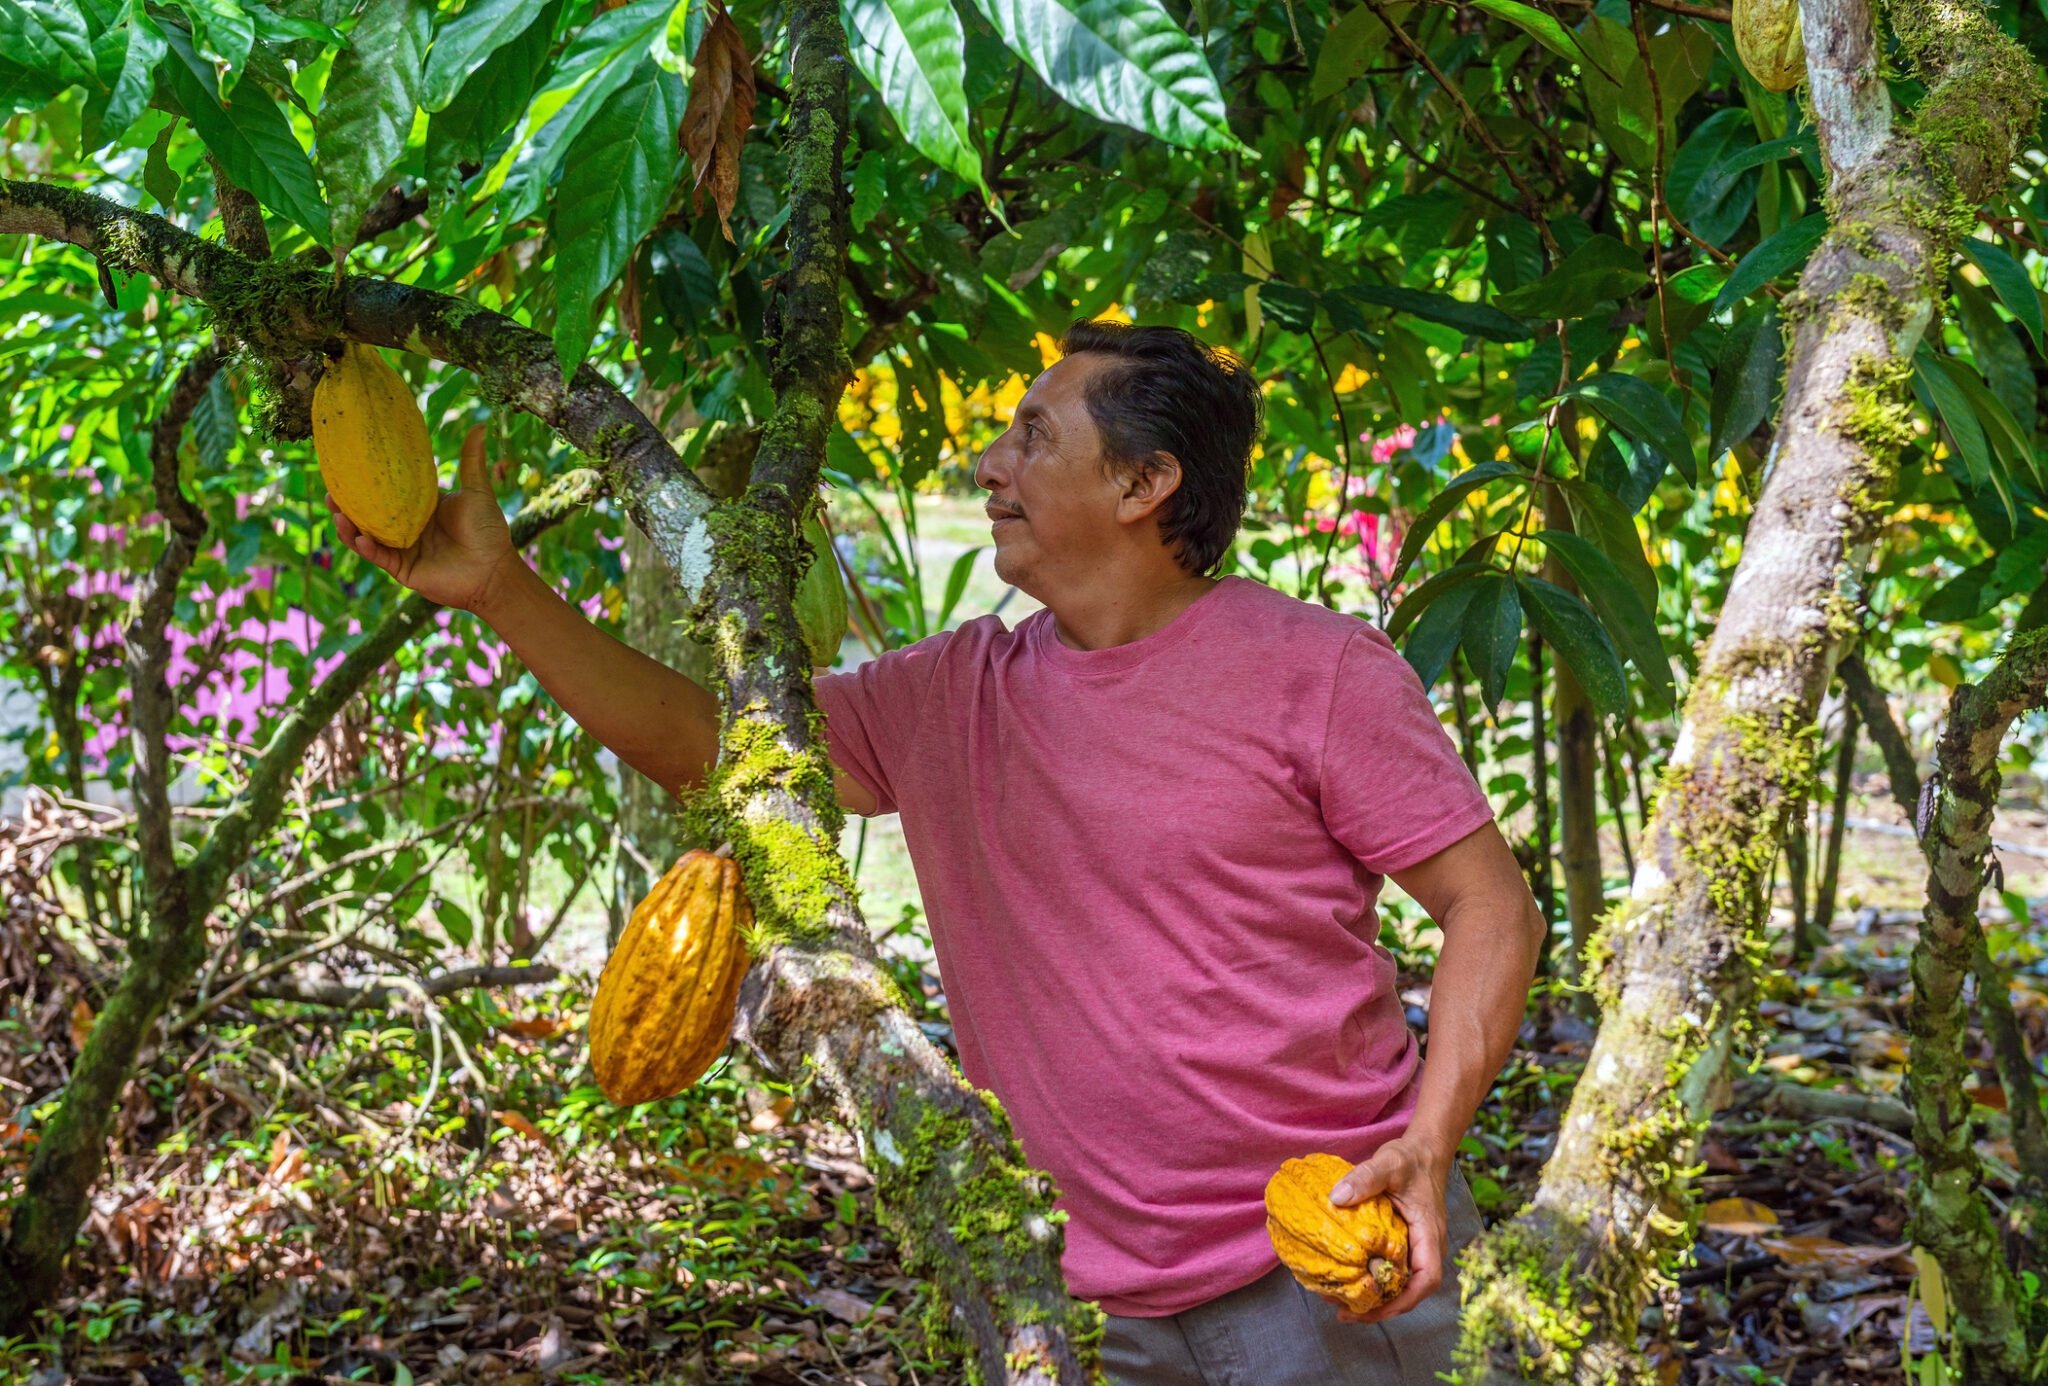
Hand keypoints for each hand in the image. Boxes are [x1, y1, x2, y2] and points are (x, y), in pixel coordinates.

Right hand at [327, 425, 523, 614]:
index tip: (347, 466)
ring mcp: (403, 550)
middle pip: (370, 515)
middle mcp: (407, 528)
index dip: (367, 483)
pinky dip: (366, 547)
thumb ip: (471, 460)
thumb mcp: (477, 491)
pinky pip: (379, 557)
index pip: (387, 493)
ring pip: (367, 537)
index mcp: (420, 508)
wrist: (494, 570)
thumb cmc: (488, 530)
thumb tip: (481, 426)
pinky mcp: (403, 569)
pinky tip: (358, 535)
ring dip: (349, 526)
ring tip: (335, 511)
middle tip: (330, 489)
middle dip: (347, 505)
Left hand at [1317, 1136, 1450, 1324]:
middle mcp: (1427, 1247)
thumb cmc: (1410, 1159)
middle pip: (1411, 1291)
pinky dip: (1373, 1279)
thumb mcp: (1387, 1164)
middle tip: (1345, 1313)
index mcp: (1430, 1235)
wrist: (1424, 1151)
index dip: (1403, 1300)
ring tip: (1340, 1303)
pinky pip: (1391, 1269)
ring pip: (1401, 1284)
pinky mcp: (1405, 1244)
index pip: (1426, 1279)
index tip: (1373, 1308)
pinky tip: (1347, 1278)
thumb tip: (1336, 1198)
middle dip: (1381, 1308)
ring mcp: (1417, 1247)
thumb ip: (1364, 1178)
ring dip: (1376, 1298)